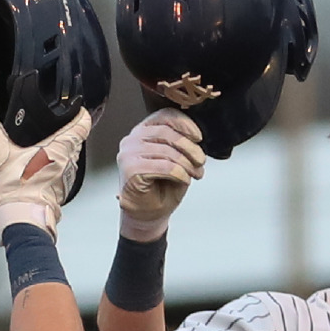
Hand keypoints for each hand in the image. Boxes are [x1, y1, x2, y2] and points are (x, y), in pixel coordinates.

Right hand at [0, 109, 93, 236]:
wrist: (23, 219)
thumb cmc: (18, 190)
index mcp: (60, 148)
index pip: (81, 124)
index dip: (80, 113)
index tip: (77, 109)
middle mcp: (69, 162)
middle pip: (76, 141)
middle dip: (67, 132)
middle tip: (55, 127)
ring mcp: (68, 178)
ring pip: (70, 158)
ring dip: (60, 152)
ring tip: (43, 148)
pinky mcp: (62, 190)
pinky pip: (62, 173)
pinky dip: (54, 168)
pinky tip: (38, 169)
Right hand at [116, 108, 205, 240]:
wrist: (148, 214)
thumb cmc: (160, 188)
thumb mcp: (176, 159)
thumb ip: (180, 144)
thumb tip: (195, 137)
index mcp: (142, 132)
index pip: (164, 116)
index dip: (184, 123)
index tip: (198, 137)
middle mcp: (132, 140)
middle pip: (167, 133)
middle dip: (190, 148)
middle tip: (201, 161)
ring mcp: (128, 154)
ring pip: (167, 151)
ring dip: (187, 163)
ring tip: (195, 173)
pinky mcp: (131, 169)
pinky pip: (164, 166)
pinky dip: (179, 173)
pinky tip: (184, 179)